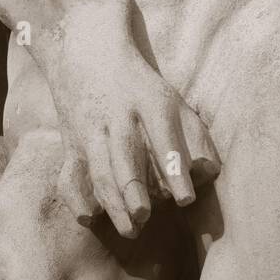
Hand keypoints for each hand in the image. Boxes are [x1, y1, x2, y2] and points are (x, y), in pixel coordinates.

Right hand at [48, 31, 219, 238]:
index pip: (162, 136)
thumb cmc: (140, 86)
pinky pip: (69, 173)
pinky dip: (75, 197)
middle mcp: (117, 116)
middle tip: (145, 215)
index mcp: (148, 101)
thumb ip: (194, 134)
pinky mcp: (71, 144)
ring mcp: (90, 130)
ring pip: (97, 168)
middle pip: (123, 154)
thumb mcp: (171, 98)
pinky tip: (89, 218)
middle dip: (132, 186)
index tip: (185, 199)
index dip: (173, 167)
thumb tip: (210, 171)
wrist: (86, 51)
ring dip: (111, 200)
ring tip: (129, 228)